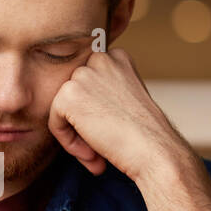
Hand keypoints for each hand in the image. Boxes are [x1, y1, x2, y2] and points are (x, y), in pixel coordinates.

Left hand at [47, 47, 182, 180]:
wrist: (155, 150)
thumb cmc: (145, 134)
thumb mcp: (127, 100)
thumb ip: (104, 94)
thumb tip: (80, 105)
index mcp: (116, 57)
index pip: (87, 84)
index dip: (94, 113)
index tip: (109, 132)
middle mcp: (100, 58)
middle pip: (73, 95)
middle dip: (82, 124)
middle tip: (99, 148)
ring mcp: (83, 74)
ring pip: (62, 109)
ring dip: (76, 135)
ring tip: (96, 153)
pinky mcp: (69, 93)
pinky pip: (54, 122)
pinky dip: (67, 142)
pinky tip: (91, 152)